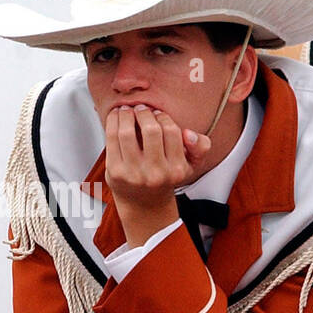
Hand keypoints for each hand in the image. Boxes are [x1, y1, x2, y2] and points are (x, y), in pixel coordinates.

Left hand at [104, 105, 211, 247]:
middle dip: (144, 113)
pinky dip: (112, 122)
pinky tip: (115, 116)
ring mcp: (134, 174)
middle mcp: (156, 173)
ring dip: (126, 114)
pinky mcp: (115, 172)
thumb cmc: (164, 178)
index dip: (163, 117)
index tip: (156, 113)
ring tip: (127, 110)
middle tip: (140, 108)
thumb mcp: (190, 166)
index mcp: (176, 169)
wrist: (143, 203)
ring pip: (127, 132)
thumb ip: (200, 147)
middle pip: (151, 130)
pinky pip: (111, 139)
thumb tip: (188, 133)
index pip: (172, 132)